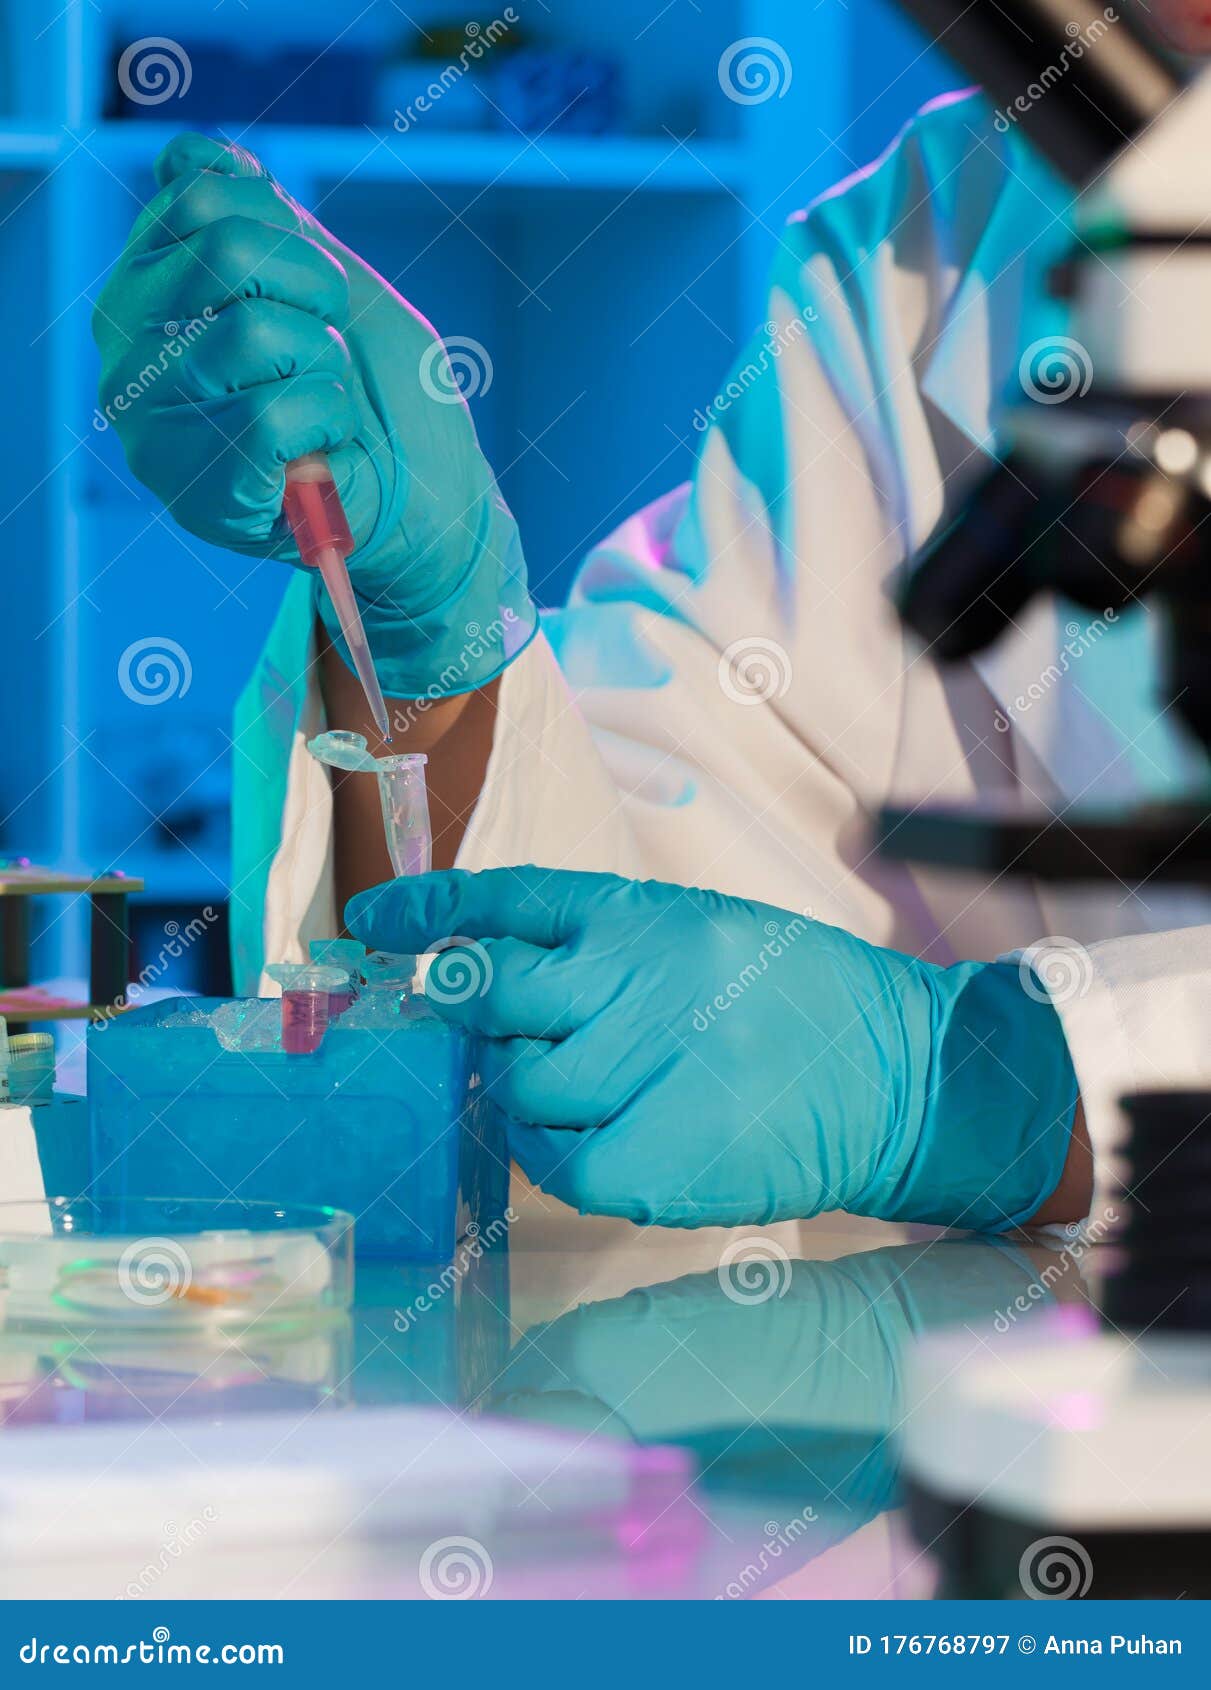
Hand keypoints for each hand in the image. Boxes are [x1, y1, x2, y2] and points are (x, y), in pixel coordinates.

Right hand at [92, 132, 533, 696]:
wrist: (429, 504)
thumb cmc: (381, 394)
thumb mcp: (326, 283)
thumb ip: (260, 218)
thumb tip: (188, 155)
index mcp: (152, 290)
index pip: (196, 194)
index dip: (291, 234)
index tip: (321, 295)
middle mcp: (131, 352)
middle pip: (222, 249)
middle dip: (317, 294)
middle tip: (331, 352)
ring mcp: (151, 424)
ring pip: (252, 332)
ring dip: (323, 364)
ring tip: (322, 405)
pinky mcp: (194, 489)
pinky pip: (273, 415)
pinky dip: (327, 425)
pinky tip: (322, 451)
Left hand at [346, 867, 1077, 1229]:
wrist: (897, 1075)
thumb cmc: (795, 1000)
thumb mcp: (700, 933)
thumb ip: (603, 950)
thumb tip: (494, 980)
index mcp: (642, 917)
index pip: (504, 900)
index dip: (427, 912)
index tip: (372, 922)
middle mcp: (627, 981)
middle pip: (488, 997)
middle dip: (476, 1016)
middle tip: (503, 1033)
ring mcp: (635, 1070)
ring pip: (513, 1086)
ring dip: (530, 1089)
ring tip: (599, 1089)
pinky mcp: (645, 1160)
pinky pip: (548, 1161)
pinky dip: (558, 1154)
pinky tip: (608, 1138)